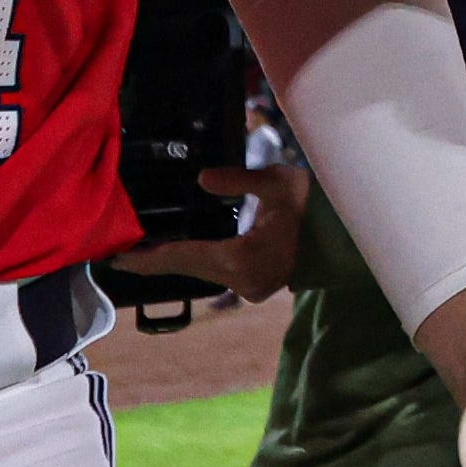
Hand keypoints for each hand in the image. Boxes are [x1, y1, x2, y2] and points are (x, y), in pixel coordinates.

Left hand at [105, 162, 310, 299]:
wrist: (348, 240)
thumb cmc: (316, 210)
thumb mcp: (279, 184)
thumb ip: (238, 180)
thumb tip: (201, 179)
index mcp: (242, 257)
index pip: (184, 256)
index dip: (148, 258)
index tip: (116, 258)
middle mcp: (240, 280)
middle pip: (189, 268)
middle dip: (157, 259)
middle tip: (122, 251)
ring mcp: (249, 287)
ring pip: (202, 272)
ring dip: (176, 261)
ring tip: (144, 251)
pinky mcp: (256, 285)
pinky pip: (216, 273)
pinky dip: (197, 262)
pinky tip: (181, 253)